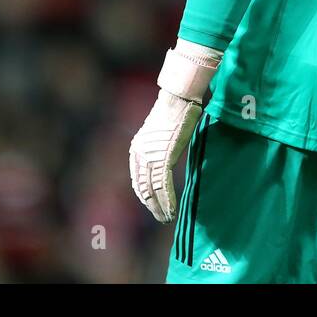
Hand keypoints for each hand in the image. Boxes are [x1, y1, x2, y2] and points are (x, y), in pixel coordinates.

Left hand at [129, 89, 202, 221]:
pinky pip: (162, 185)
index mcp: (138, 148)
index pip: (138, 179)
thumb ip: (161, 145)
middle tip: (160, 218)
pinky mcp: (163, 157)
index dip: (145, 195)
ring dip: (159, 207)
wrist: (178, 98)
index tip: (153, 206)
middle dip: (151, 205)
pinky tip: (171, 210)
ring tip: (166, 218)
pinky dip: (167, 201)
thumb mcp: (163, 130)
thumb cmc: (176, 109)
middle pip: (143, 187)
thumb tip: (167, 155)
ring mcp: (150, 156)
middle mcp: (139, 153)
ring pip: (151, 190)